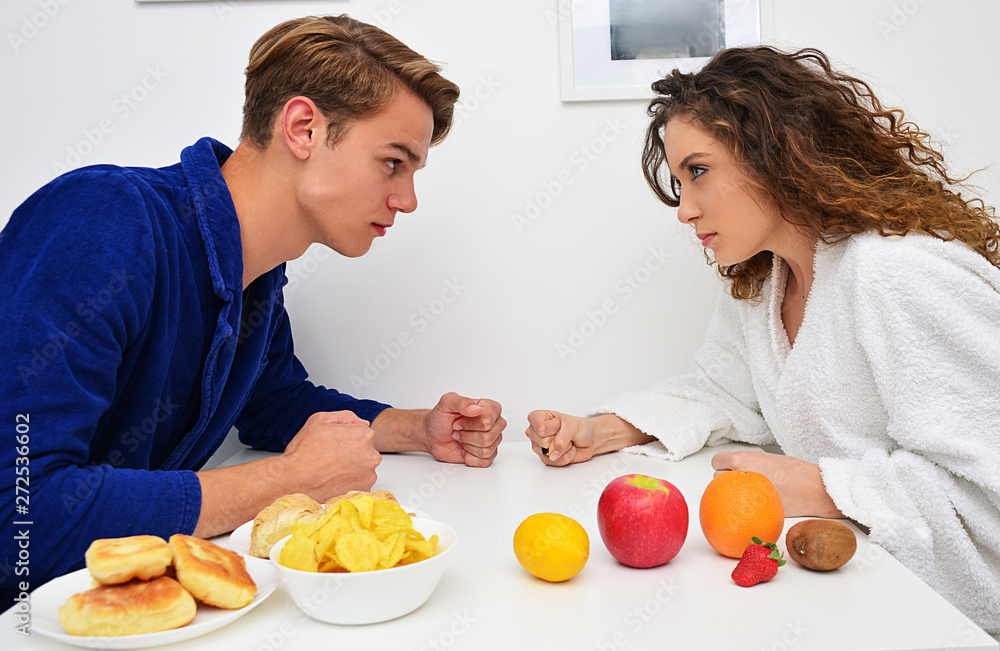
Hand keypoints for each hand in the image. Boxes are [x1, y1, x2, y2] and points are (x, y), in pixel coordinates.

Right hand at [279, 410, 380, 499]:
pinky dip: (350, 481)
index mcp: (364, 435)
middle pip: (365, 450)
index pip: (362, 432)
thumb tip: (362, 422)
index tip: (333, 444)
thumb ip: (346, 416)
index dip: (345, 437)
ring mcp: (369, 474)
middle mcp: (371, 455)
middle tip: (331, 456)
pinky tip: (334, 479)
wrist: (293, 480)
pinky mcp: (363, 490)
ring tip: (331, 469)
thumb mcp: (320, 420)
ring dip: (352, 467)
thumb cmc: (305, 451)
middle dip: (352, 451)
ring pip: (363, 466)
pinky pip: (360, 482)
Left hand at [424, 392, 503, 466]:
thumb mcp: (446, 402)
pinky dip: (469, 457)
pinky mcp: (488, 455)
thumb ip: (460, 401)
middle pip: (488, 437)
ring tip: (460, 438)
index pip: (487, 420)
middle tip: (457, 430)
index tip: (458, 421)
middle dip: (467, 436)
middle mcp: (494, 423)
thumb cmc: (441, 418)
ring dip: (467, 446)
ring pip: (486, 450)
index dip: (469, 424)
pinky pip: (485, 461)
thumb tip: (476, 409)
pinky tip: (465, 449)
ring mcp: (493, 440)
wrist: (433, 435)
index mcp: (490, 408)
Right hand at [525, 410, 596, 465]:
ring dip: (564, 448)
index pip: (541, 427)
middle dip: (560, 439)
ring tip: (566, 441)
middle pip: (544, 441)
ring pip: (549, 453)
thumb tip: (553, 452)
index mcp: (537, 418)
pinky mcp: (546, 458)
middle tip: (564, 433)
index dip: (555, 427)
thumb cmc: (579, 427)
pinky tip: (568, 449)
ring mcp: (539, 446)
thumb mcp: (573, 425)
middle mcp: (535, 432)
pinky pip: (556, 462)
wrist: (588, 439)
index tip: (560, 424)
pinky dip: (566, 456)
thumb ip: (562, 437)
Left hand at [711, 450, 843, 517]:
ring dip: (733, 493)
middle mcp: (738, 476)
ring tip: (750, 492)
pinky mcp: (752, 510)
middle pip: (717, 477)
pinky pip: (737, 508)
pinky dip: (742, 507)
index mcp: (741, 460)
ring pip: (725, 493)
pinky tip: (753, 504)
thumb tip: (735, 468)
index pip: (716, 461)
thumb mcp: (765, 458)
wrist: (811, 488)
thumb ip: (747, 463)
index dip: (724, 464)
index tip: (731, 467)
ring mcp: (744, 495)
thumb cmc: (793, 471)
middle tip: (744, 481)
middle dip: (727, 479)